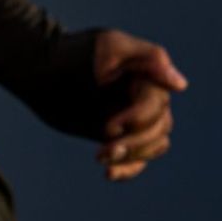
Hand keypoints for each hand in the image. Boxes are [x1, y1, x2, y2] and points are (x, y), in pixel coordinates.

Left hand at [44, 28, 187, 182]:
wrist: (41, 69)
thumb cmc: (73, 53)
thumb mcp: (109, 46)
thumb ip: (149, 58)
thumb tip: (181, 85)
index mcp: (148, 79)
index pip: (156, 107)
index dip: (137, 120)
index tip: (109, 127)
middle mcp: (145, 100)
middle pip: (159, 129)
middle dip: (134, 143)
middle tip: (103, 150)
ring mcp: (133, 118)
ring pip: (154, 145)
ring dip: (132, 156)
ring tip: (101, 158)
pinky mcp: (119, 135)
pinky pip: (138, 159)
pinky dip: (128, 169)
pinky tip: (109, 173)